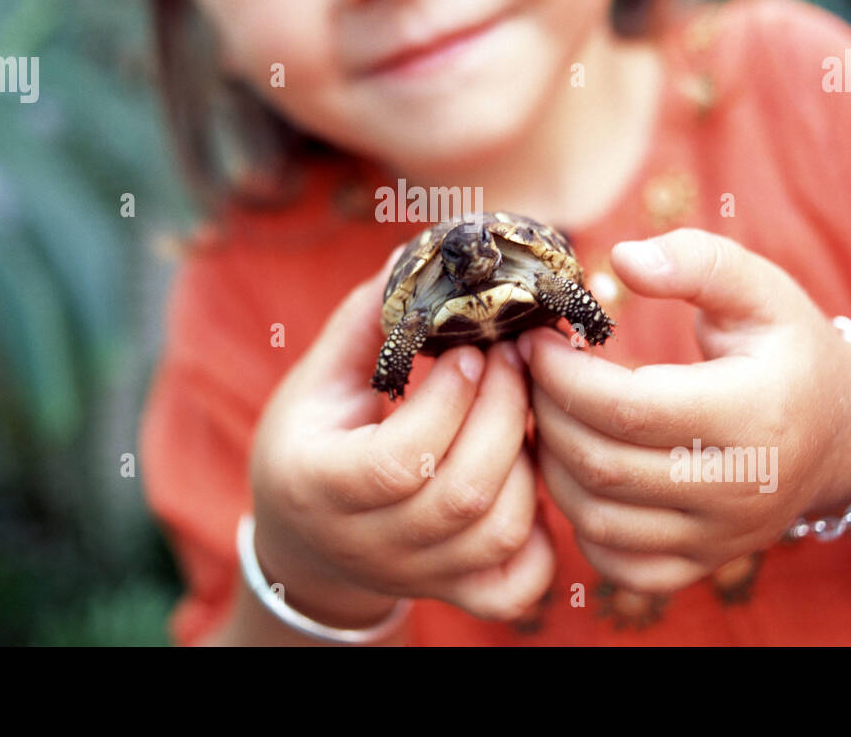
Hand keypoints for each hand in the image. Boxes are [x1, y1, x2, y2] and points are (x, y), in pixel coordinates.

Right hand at [249, 246, 555, 625]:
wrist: (308, 541)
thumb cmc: (312, 445)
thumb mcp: (315, 383)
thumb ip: (362, 326)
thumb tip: (415, 257)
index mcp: (321, 486)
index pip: (397, 462)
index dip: (448, 404)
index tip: (472, 351)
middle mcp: (368, 544)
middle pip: (462, 496)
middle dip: (505, 415)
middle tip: (517, 359)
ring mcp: (417, 576)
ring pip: (500, 536)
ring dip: (529, 463)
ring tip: (526, 409)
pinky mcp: (456, 592)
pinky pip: (518, 585)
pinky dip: (542, 537)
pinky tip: (529, 481)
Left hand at [517, 228, 850, 595]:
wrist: (842, 433)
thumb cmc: (789, 348)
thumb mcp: (760, 287)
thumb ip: (695, 261)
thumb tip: (622, 260)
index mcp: (755, 414)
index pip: (630, 408)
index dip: (564, 376)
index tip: (537, 341)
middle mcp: (741, 489)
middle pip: (603, 466)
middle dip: (546, 413)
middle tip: (529, 373)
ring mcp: (722, 537)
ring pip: (599, 520)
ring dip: (551, 466)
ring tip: (545, 413)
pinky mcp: (705, 562)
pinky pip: (622, 566)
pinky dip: (581, 527)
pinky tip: (575, 473)